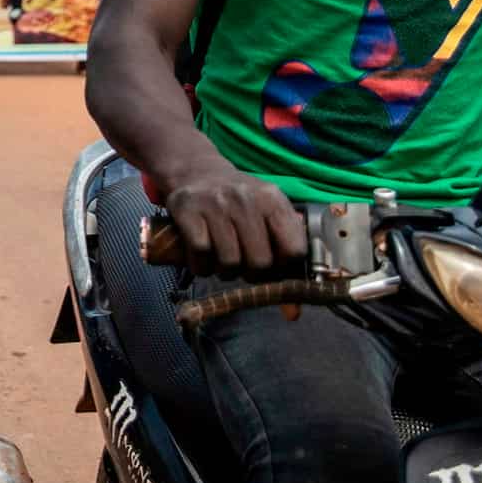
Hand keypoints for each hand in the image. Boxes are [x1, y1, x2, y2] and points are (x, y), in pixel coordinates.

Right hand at [157, 160, 308, 277]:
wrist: (195, 170)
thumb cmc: (237, 201)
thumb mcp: (265, 216)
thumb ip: (282, 257)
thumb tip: (293, 313)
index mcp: (273, 200)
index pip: (294, 250)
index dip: (283, 267)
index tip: (272, 266)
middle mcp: (246, 199)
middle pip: (259, 262)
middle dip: (251, 274)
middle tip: (242, 266)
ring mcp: (215, 204)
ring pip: (229, 262)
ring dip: (224, 272)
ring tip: (221, 261)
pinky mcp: (187, 211)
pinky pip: (200, 255)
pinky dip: (201, 267)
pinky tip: (202, 259)